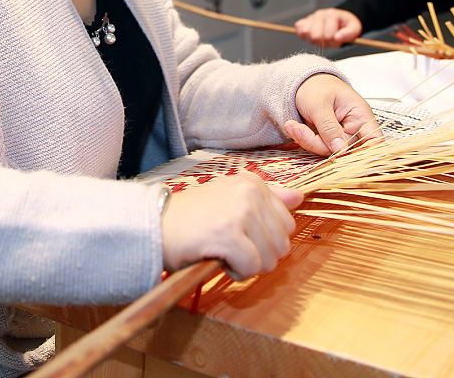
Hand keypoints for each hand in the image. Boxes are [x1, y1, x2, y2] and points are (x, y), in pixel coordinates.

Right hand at [160, 175, 302, 280]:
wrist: (153, 225)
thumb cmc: (191, 218)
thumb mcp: (230, 199)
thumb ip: (268, 198)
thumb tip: (300, 197)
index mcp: (253, 183)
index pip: (288, 223)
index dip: (264, 239)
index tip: (238, 234)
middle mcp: (249, 192)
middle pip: (282, 244)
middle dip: (259, 255)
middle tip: (229, 246)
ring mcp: (240, 212)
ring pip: (270, 259)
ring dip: (247, 265)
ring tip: (222, 251)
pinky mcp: (227, 235)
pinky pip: (251, 268)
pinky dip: (235, 272)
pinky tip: (217, 258)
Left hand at [287, 73, 382, 155]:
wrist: (302, 84)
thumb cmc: (317, 87)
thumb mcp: (320, 104)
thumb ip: (329, 127)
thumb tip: (340, 150)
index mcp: (361, 116)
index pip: (375, 140)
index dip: (368, 153)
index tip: (346, 155)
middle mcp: (354, 129)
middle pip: (346, 151)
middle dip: (320, 144)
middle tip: (299, 130)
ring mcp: (340, 136)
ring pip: (329, 152)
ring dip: (307, 141)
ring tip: (291, 124)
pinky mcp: (327, 141)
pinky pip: (318, 148)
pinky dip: (304, 140)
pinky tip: (292, 126)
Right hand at [294, 8, 362, 46]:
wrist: (341, 19)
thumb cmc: (347, 25)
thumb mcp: (355, 28)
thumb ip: (349, 33)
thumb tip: (337, 37)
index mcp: (332, 14)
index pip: (329, 36)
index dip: (334, 42)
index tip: (338, 39)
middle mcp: (319, 14)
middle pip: (315, 36)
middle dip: (324, 42)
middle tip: (330, 40)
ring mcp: (310, 17)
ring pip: (305, 33)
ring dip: (314, 41)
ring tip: (322, 38)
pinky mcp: (304, 22)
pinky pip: (299, 30)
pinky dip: (305, 37)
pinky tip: (314, 37)